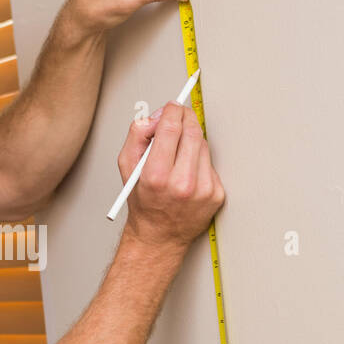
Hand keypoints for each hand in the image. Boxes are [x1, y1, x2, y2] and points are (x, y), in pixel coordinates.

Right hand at [118, 102, 224, 249]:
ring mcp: (203, 190)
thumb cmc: (143, 203)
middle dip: (185, 118)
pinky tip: (188, 172)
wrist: (159, 236)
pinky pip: (210, 164)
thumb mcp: (127, 168)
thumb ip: (136, 136)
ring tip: (178, 154)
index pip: (171, 128)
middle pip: (192, 132)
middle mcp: (182, 184)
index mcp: (156, 176)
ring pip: (203, 145)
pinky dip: (199, 161)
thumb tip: (154, 117)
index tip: (172, 106)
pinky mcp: (216, 194)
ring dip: (192, 140)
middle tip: (180, 116)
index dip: (173, 110)